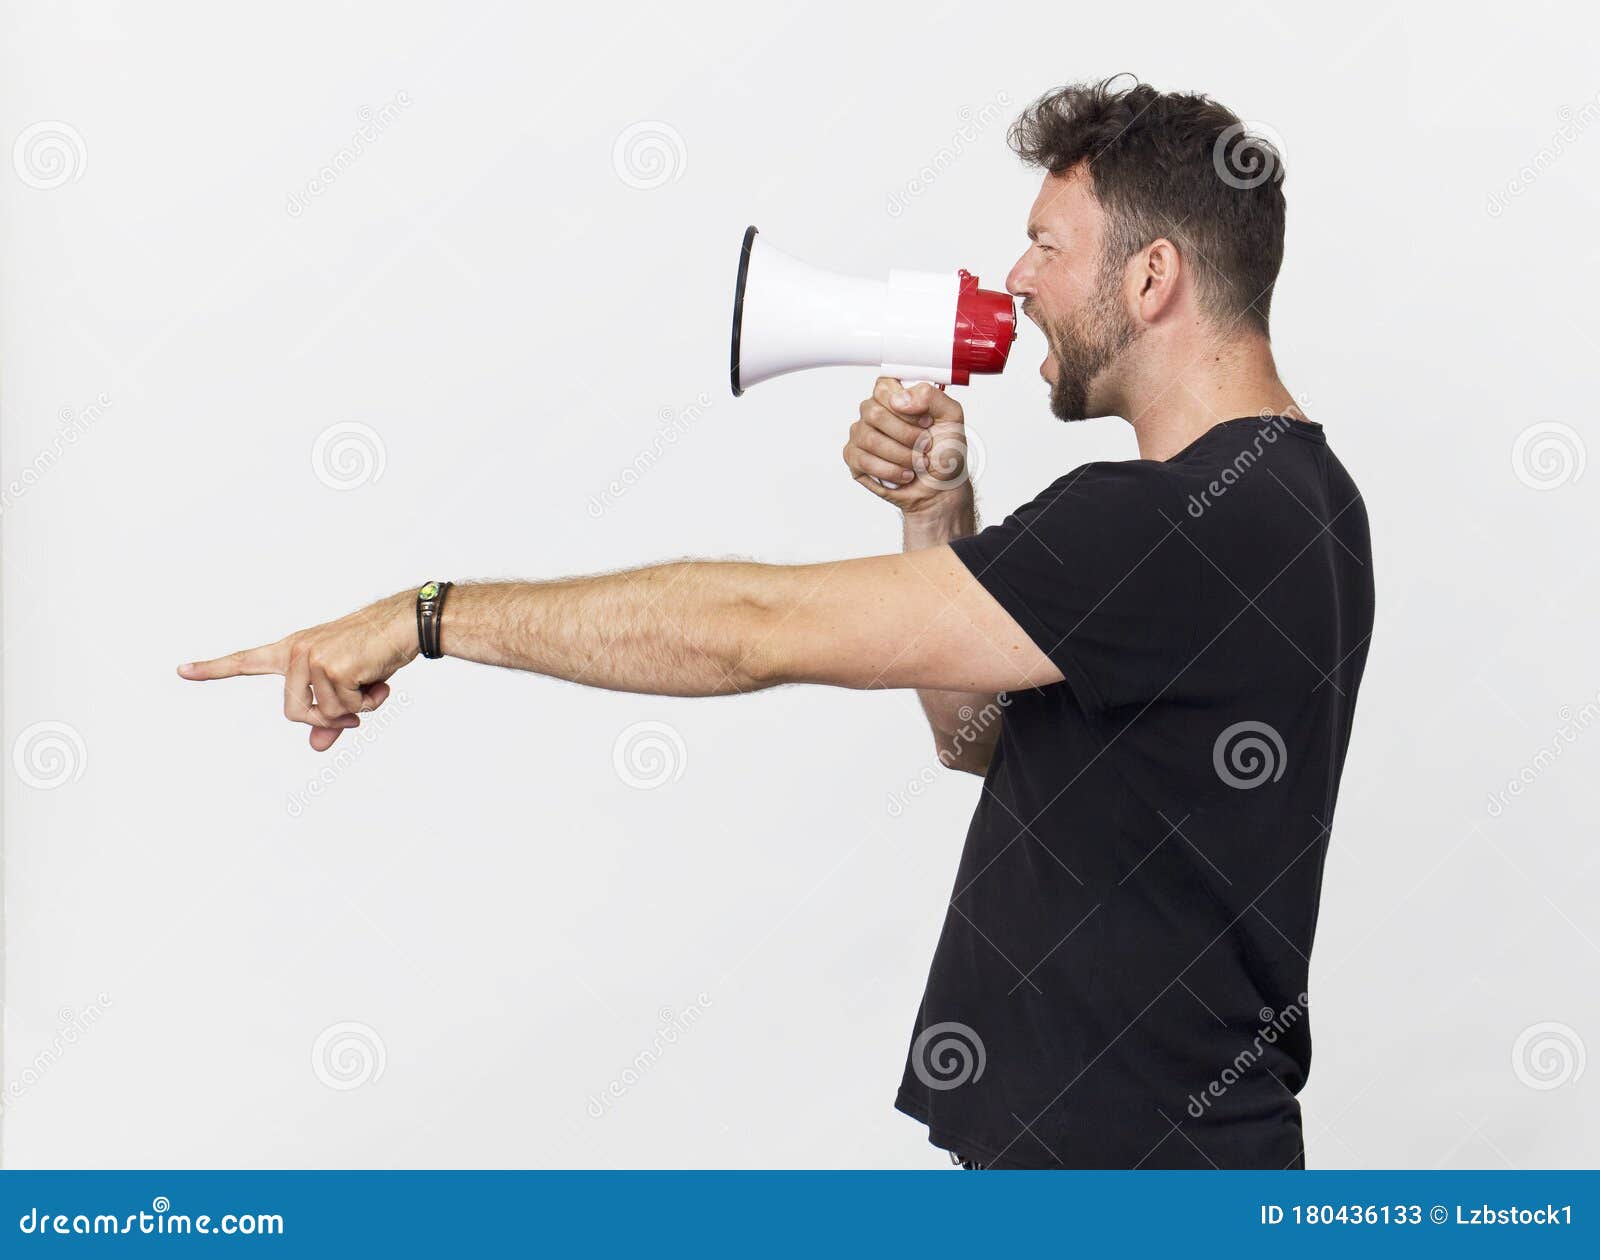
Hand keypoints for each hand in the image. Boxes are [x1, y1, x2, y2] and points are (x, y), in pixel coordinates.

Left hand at [178, 591, 416, 750]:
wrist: (404, 624)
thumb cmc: (376, 651)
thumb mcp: (349, 687)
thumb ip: (329, 717)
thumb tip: (316, 746)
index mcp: (293, 650)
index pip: (245, 660)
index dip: (213, 668)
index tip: (181, 670)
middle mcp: (296, 652)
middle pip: (292, 712)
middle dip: (326, 718)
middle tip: (356, 705)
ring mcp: (311, 658)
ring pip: (322, 713)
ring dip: (353, 709)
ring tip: (370, 684)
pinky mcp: (331, 667)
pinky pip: (345, 709)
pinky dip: (367, 703)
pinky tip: (377, 681)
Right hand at [843, 377, 974, 515]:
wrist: (941, 487)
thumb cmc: (944, 452)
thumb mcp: (951, 417)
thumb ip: (931, 396)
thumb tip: (900, 399)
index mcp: (894, 395)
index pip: (884, 387)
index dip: (905, 406)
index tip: (926, 422)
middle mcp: (873, 411)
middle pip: (874, 413)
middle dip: (907, 435)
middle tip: (924, 445)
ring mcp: (861, 434)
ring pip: (869, 439)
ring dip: (901, 456)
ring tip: (916, 462)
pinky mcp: (854, 458)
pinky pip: (863, 461)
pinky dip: (890, 471)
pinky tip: (904, 474)